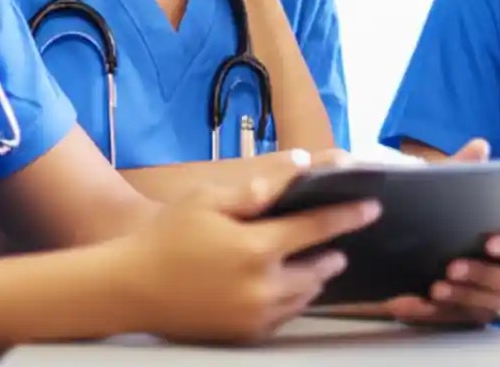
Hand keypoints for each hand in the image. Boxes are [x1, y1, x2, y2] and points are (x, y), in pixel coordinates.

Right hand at [116, 154, 380, 343]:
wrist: (127, 290)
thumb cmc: (166, 237)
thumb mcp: (207, 201)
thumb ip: (258, 187)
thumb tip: (301, 163)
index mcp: (256, 248)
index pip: (317, 228)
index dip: (347, 215)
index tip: (372, 207)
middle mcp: (262, 287)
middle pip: (318, 269)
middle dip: (331, 252)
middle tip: (336, 242)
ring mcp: (255, 316)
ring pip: (305, 296)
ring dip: (314, 278)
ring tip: (315, 262)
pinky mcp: (246, 335)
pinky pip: (284, 316)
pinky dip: (291, 299)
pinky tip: (282, 285)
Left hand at [384, 139, 499, 325]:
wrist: (447, 246)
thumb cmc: (465, 216)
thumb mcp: (462, 192)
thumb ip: (469, 170)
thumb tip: (479, 144)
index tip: (490, 240)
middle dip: (479, 274)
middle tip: (452, 266)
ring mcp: (492, 299)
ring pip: (482, 306)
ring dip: (459, 298)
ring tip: (434, 287)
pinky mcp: (468, 315)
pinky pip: (452, 320)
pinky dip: (432, 314)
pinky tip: (409, 303)